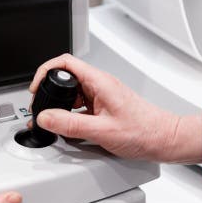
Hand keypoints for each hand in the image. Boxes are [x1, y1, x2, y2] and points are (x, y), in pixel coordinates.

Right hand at [29, 54, 201, 163]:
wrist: (166, 140)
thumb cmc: (144, 132)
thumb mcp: (101, 131)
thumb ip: (70, 124)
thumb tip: (45, 117)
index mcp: (100, 82)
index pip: (65, 63)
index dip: (46, 71)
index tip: (35, 87)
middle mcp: (100, 84)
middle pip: (66, 78)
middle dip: (50, 92)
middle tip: (41, 109)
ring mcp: (103, 95)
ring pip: (73, 93)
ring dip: (61, 106)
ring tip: (55, 122)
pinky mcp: (104, 107)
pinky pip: (81, 105)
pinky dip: (71, 114)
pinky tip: (70, 128)